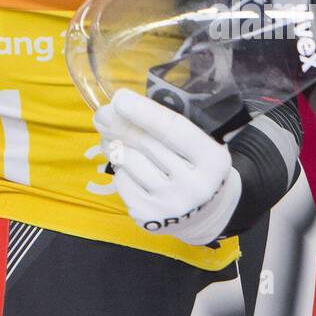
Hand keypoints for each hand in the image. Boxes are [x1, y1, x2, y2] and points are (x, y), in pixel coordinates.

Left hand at [93, 89, 241, 245]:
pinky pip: (121, 180)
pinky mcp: (149, 217)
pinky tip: (125, 163)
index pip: (172, 128)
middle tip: (103, 112)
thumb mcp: (199, 144)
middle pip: (145, 143)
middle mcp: (194, 185)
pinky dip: (119, 167)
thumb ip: (169, 125)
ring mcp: (170, 204)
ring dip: (114, 144)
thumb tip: (119, 105)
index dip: (144, 111)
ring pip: (128, 160)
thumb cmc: (197, 167)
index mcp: (212, 160)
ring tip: (112, 137)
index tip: (120, 98)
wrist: (205, 213)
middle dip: (119, 123)